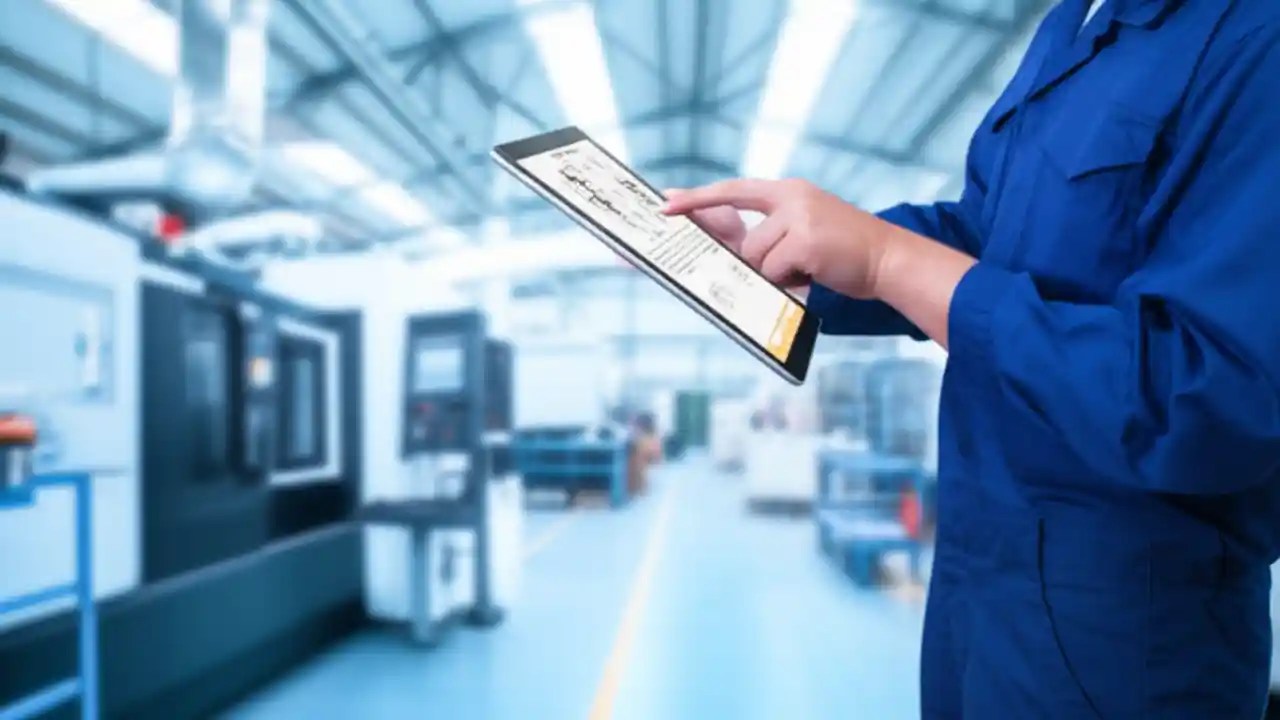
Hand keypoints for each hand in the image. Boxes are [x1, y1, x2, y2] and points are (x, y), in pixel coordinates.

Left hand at [663, 178, 898, 298]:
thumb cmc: (845, 252)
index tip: (666, 202)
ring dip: (779, 274)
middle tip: (795, 266)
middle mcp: (791, 197)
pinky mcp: (803, 239)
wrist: (888, 258)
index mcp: (788, 191)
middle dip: (762, 264)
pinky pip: (774, 270)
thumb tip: (736, 255)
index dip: (698, 199)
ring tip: (812, 267)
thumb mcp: (806, 229)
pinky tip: (816, 271)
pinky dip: (791, 280)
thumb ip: (773, 232)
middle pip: (746, 241)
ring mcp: (797, 216)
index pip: (733, 191)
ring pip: (757, 258)